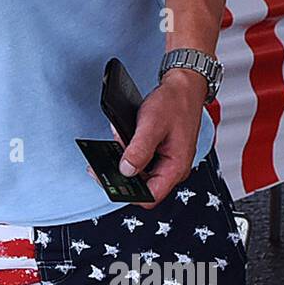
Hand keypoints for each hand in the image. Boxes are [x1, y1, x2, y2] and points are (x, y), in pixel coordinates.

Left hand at [117, 69, 206, 207]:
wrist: (184, 87)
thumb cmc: (174, 103)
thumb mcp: (152, 124)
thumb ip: (139, 149)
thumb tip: (126, 171)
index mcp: (176, 167)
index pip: (150, 197)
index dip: (127, 194)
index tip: (108, 183)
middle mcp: (173, 169)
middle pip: (142, 188)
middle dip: (120, 178)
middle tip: (98, 167)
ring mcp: (167, 162)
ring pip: (140, 174)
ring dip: (122, 164)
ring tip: (108, 150)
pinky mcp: (161, 153)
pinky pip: (141, 161)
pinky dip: (128, 153)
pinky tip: (119, 141)